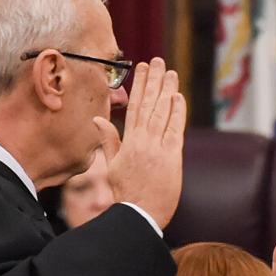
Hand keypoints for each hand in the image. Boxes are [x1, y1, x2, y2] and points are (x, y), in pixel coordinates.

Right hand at [95, 56, 185, 228]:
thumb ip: (108, 141)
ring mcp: (158, 148)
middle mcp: (143, 141)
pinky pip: (175, 130)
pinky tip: (178, 96)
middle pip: (149, 105)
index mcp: (128, 142)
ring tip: (171, 72)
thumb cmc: (126, 193)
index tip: (142, 68)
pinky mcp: (172, 158)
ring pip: (162, 113)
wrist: (139, 214)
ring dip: (167, 91)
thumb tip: (97, 119)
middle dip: (154, 81)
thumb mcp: (112, 165)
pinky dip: (177, 113)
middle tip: (159, 61)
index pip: (134, 106)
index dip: (139, 86)